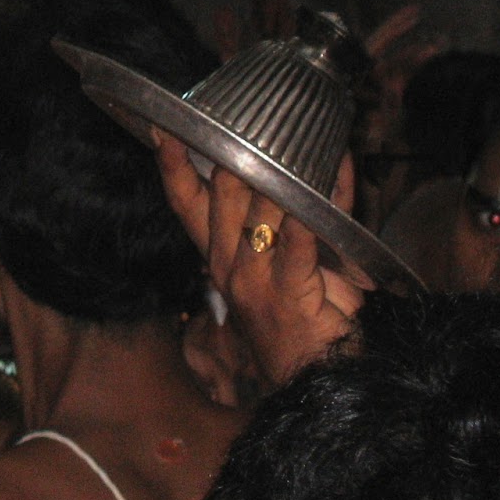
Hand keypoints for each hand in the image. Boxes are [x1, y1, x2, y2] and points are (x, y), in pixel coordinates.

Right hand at [156, 132, 361, 392]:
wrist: (322, 380)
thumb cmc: (311, 318)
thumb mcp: (304, 257)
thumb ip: (314, 211)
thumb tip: (333, 159)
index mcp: (222, 257)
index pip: (188, 204)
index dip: (175, 168)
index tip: (165, 131)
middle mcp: (229, 266)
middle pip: (223, 196)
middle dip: (238, 155)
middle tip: (252, 119)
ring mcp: (254, 281)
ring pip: (260, 211)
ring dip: (282, 175)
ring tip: (296, 139)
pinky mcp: (287, 293)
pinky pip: (297, 244)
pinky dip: (311, 214)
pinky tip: (321, 183)